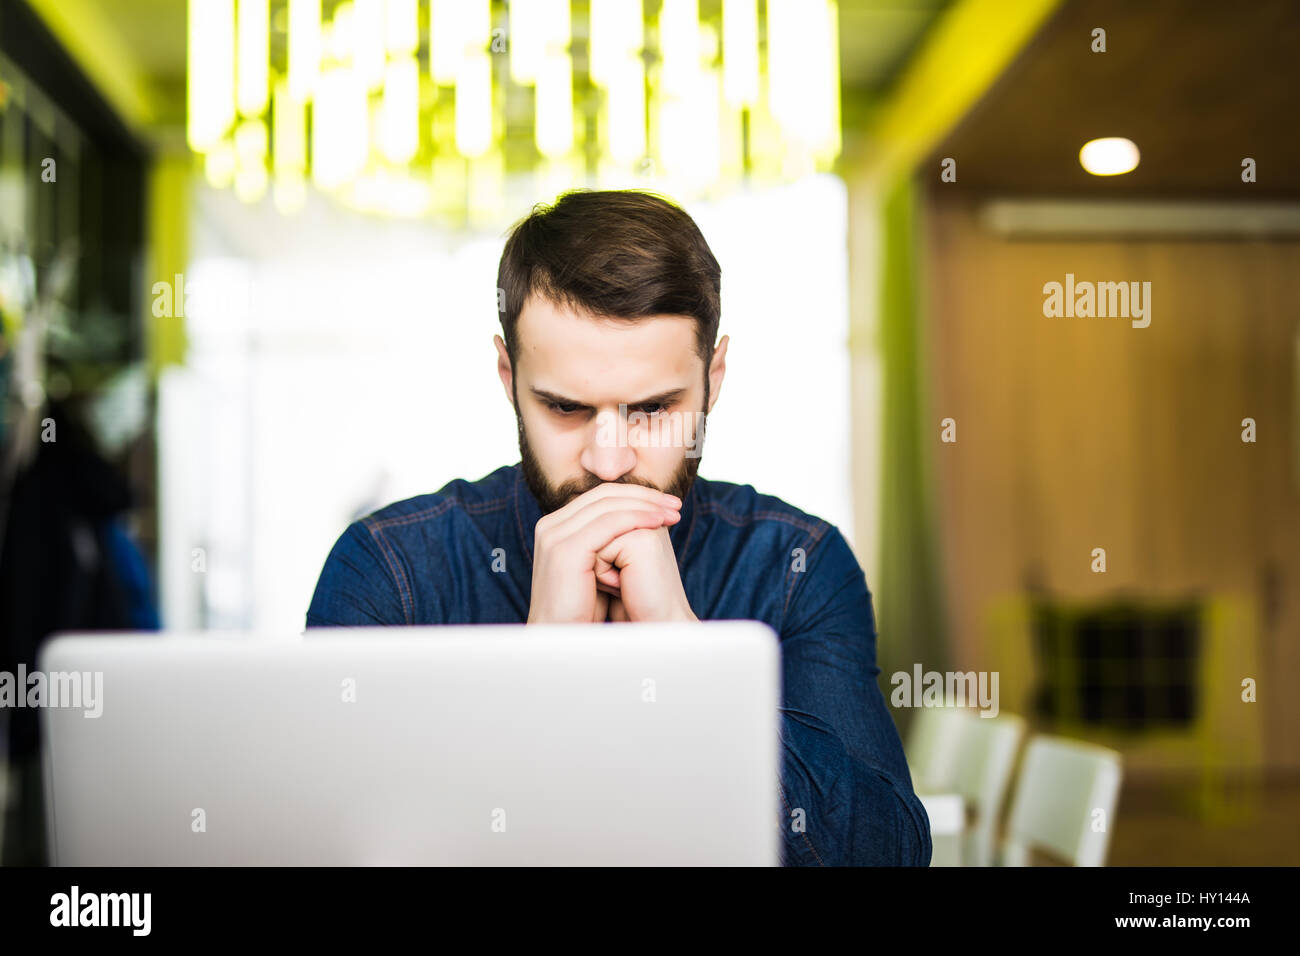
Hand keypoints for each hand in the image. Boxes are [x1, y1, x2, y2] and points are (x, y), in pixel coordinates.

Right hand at [527, 483, 680, 623]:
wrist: (566, 642)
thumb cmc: (586, 611)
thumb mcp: (599, 569)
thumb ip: (609, 543)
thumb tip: (639, 522)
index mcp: (556, 527)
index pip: (599, 497)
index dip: (635, 496)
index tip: (666, 504)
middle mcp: (550, 526)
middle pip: (603, 495)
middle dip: (643, 496)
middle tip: (674, 504)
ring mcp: (554, 535)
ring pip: (607, 505)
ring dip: (645, 505)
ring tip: (673, 512)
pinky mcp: (565, 550)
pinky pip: (608, 523)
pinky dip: (637, 518)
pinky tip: (659, 523)